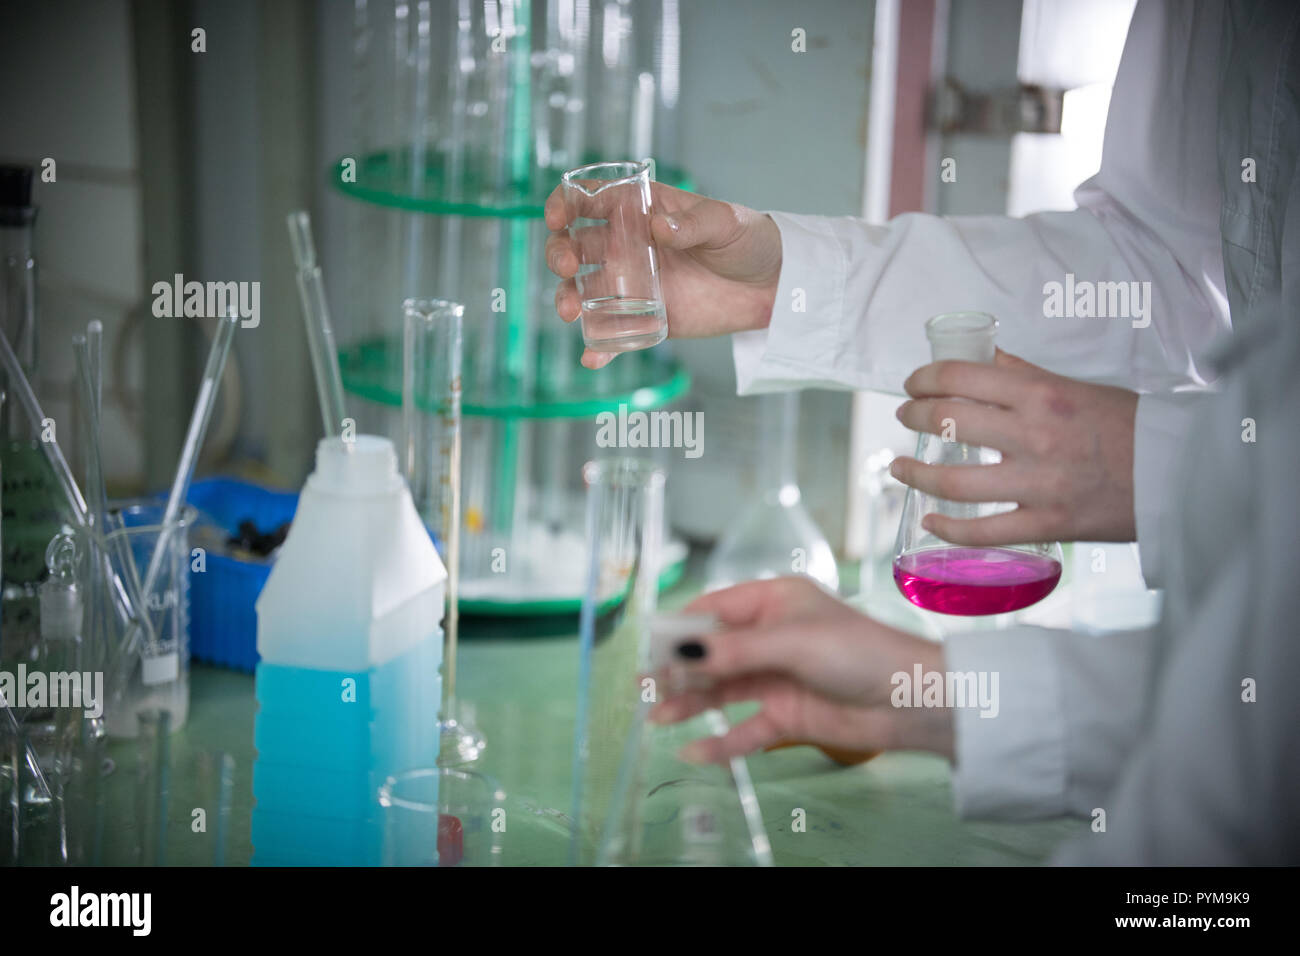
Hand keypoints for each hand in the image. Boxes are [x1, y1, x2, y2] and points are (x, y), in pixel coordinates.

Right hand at [543, 182, 781, 368]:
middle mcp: (626, 245)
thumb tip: (658, 228)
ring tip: (570, 312)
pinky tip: (592, 358)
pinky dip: (599, 347)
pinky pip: (613, 334)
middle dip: (559, 254)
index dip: (564, 204)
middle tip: (568, 267)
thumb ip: (693, 223)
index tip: (557, 217)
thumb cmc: (747, 240)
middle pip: (575, 246)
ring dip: (568, 299)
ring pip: (584, 291)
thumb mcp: (725, 223)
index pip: (590, 201)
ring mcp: (632, 284)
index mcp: (640, 210)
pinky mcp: (645, 319)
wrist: (770, 285)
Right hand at [649, 577, 953, 762]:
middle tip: (644, 686)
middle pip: (712, 653)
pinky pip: (745, 728)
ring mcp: (777, 677)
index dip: (680, 628)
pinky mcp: (787, 715)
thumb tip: (680, 655)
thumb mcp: (790, 643)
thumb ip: (732, 652)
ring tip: (655, 717)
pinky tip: (693, 750)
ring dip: (690, 703)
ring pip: (722, 690)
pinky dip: (720, 739)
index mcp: (773, 601)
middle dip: (679, 669)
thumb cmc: (856, 651)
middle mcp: (770, 637)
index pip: (714, 610)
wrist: (911, 698)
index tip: (649, 646)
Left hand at [890, 350, 1138, 543]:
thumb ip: (1025, 375)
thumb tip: (981, 358)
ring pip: (954, 481)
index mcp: (1041, 393)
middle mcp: (1034, 434)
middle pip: (947, 422)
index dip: (924, 379)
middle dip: (914, 416)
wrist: (1178, 472)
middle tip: (904, 416)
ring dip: (915, 474)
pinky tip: (930, 519)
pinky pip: (984, 530)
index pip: (961, 377)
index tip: (913, 384)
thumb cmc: (1127, 426)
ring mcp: (1038, 482)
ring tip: (898, 467)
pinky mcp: (1047, 522)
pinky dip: (948, 527)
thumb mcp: (1076, 386)